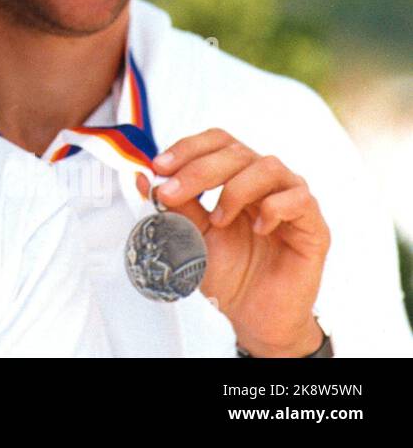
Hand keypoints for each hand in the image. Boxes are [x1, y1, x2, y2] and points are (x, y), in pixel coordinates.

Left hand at [140, 128, 328, 356]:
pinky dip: (273, 208)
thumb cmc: (226, 272)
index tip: (158, 166)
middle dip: (197, 170)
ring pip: (268, 167)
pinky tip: (258, 229)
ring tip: (218, 221)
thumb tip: (143, 176)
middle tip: (170, 194)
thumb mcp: (189, 235)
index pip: (217, 142)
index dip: (188, 147)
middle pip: (236, 151)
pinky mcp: (314, 227)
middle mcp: (265, 182)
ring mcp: (292, 201)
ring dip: (235, 190)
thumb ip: (173, 205)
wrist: (253, 316)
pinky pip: (299, 199)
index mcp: (236, 177)